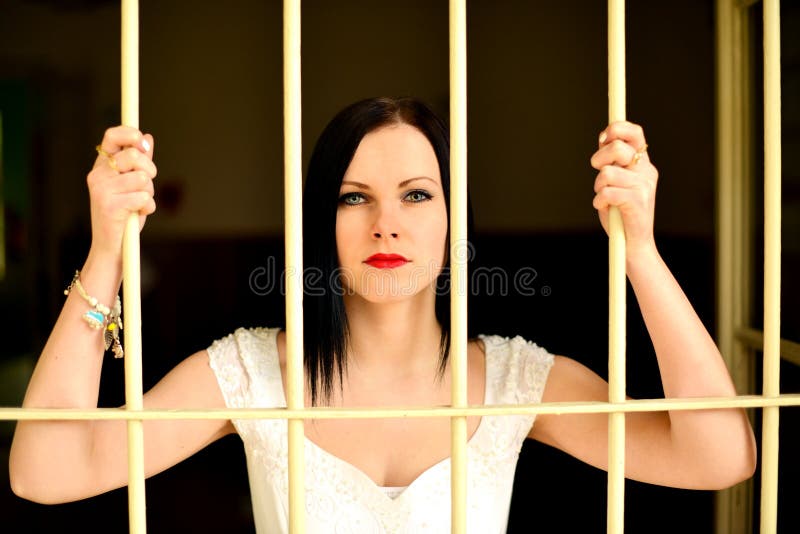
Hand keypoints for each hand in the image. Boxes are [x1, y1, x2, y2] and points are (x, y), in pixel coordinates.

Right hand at [87, 126, 156, 260]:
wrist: (111, 247)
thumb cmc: (124, 216)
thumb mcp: (132, 186)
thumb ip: (139, 163)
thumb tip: (147, 138)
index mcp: (102, 167)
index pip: (111, 136)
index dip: (130, 133)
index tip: (143, 143)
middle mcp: (98, 175)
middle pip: (134, 155)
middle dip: (150, 170)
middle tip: (147, 185)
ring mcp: (101, 189)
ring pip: (142, 178)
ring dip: (149, 193)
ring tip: (139, 204)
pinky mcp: (109, 205)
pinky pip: (143, 197)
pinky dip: (147, 207)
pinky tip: (137, 214)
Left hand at [590, 121, 657, 257]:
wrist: (633, 244)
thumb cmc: (620, 214)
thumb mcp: (617, 183)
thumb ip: (613, 162)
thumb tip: (603, 138)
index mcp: (643, 164)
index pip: (635, 132)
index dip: (616, 129)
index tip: (603, 138)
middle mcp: (646, 172)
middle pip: (617, 148)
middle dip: (599, 159)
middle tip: (597, 172)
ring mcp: (644, 186)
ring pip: (607, 173)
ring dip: (598, 187)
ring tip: (604, 199)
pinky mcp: (637, 201)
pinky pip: (606, 192)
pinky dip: (599, 201)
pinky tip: (605, 208)